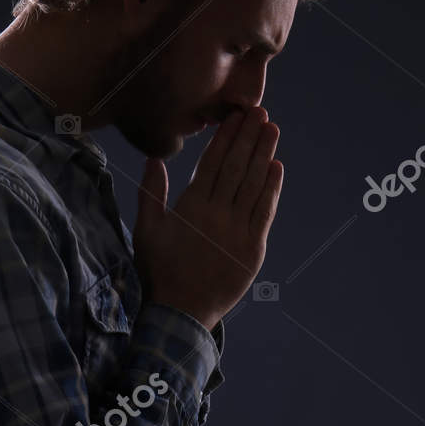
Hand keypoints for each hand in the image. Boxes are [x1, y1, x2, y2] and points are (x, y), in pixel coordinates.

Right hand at [133, 107, 282, 331]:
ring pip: (254, 184)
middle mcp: (217, 214)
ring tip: (272, 130)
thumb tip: (155, 159)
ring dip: (264, 155)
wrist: (181, 312)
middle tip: (261, 113)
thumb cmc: (159, 271)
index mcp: (192, 206)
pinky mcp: (253, 247)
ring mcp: (237, 230)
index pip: (213, 163)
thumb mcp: (147, 230)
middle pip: (237, 167)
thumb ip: (151, 193)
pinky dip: (272, 189)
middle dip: (249, 137)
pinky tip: (277, 168)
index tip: (236, 117)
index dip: (227, 137)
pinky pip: (265, 211)